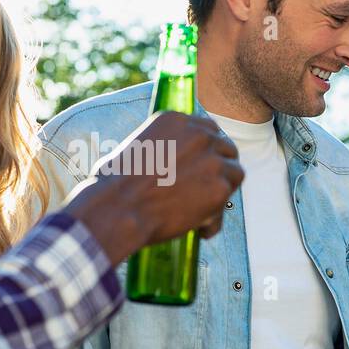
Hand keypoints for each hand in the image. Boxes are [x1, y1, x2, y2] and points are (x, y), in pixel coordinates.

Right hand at [63, 111, 243, 263]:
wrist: (117, 207)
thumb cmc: (113, 184)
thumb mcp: (135, 146)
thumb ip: (160, 146)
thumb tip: (166, 163)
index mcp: (176, 119)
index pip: (208, 128)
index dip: (207, 150)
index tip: (201, 165)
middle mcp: (199, 135)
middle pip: (226, 147)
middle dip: (219, 167)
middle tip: (206, 188)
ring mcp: (212, 161)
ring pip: (234, 172)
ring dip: (222, 190)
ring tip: (204, 210)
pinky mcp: (219, 189)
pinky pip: (227, 203)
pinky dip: (214, 218)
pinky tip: (199, 228)